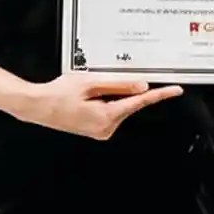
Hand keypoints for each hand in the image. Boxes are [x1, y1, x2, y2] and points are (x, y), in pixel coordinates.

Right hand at [10, 76, 183, 140]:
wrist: (38, 106)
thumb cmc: (59, 94)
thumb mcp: (90, 83)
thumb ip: (118, 84)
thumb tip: (141, 86)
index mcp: (107, 116)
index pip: (139, 102)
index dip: (159, 95)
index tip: (175, 90)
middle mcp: (106, 128)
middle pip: (127, 103)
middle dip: (118, 90)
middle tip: (95, 83)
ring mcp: (101, 131)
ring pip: (117, 107)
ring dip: (108, 95)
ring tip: (84, 92)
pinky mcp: (95, 130)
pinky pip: (108, 112)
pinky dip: (103, 102)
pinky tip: (85, 98)